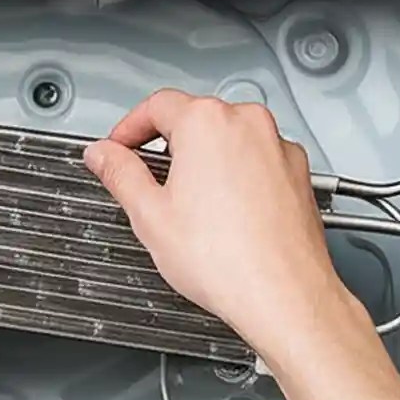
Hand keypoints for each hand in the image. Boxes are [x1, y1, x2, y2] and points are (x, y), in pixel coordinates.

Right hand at [84, 90, 363, 358]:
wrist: (284, 294)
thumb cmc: (226, 259)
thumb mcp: (149, 215)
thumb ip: (119, 174)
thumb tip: (102, 155)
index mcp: (206, 122)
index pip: (155, 105)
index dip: (128, 129)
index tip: (118, 149)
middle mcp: (248, 123)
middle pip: (195, 119)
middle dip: (168, 147)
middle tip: (148, 183)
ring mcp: (278, 147)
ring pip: (228, 140)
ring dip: (204, 163)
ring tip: (190, 208)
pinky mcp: (297, 172)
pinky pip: (257, 161)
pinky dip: (237, 177)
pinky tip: (224, 216)